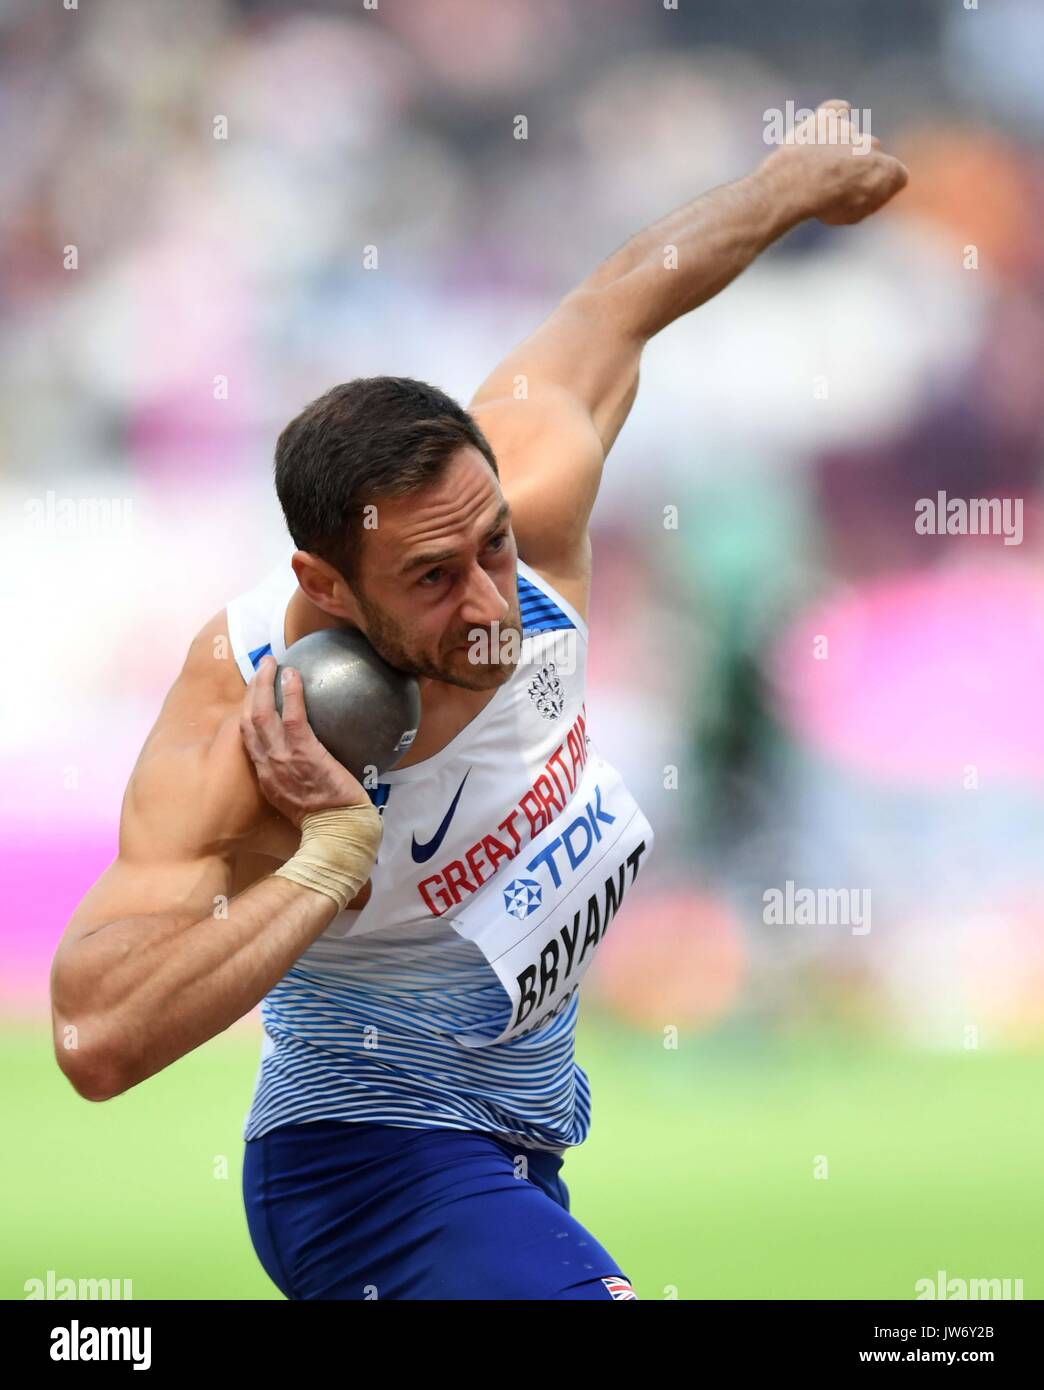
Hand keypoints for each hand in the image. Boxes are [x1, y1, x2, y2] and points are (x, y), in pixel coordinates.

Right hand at [239, 655, 370, 828]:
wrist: (337, 831)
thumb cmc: (327, 816)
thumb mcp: (299, 796)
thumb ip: (295, 774)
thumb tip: (308, 756)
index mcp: (265, 776)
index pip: (247, 737)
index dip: (247, 710)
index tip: (254, 692)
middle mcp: (267, 765)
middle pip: (248, 720)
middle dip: (251, 690)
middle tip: (262, 667)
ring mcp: (282, 759)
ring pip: (262, 714)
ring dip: (264, 684)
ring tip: (272, 662)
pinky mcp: (303, 753)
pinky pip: (292, 717)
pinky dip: (290, 693)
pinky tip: (294, 675)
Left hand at [767, 98, 908, 226]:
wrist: (805, 179)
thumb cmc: (829, 203)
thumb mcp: (852, 215)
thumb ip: (863, 200)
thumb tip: (861, 192)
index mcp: (890, 170)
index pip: (894, 178)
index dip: (877, 191)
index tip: (860, 201)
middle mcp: (875, 146)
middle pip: (869, 156)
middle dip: (856, 169)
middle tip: (834, 187)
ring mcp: (850, 131)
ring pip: (850, 138)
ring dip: (840, 150)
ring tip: (819, 169)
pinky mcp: (826, 120)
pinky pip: (834, 110)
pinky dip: (835, 113)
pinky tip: (837, 114)